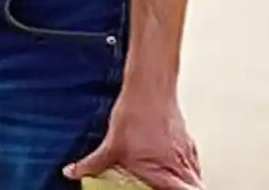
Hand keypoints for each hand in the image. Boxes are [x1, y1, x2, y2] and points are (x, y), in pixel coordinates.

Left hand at [65, 91, 203, 188]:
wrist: (149, 88)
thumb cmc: (136, 114)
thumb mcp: (112, 145)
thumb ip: (94, 163)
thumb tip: (74, 171)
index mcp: (165, 172)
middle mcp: (182, 165)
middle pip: (193, 188)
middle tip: (160, 186)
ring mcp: (188, 155)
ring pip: (194, 179)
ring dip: (183, 184)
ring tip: (165, 182)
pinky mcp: (188, 145)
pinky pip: (192, 166)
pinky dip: (183, 173)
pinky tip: (168, 168)